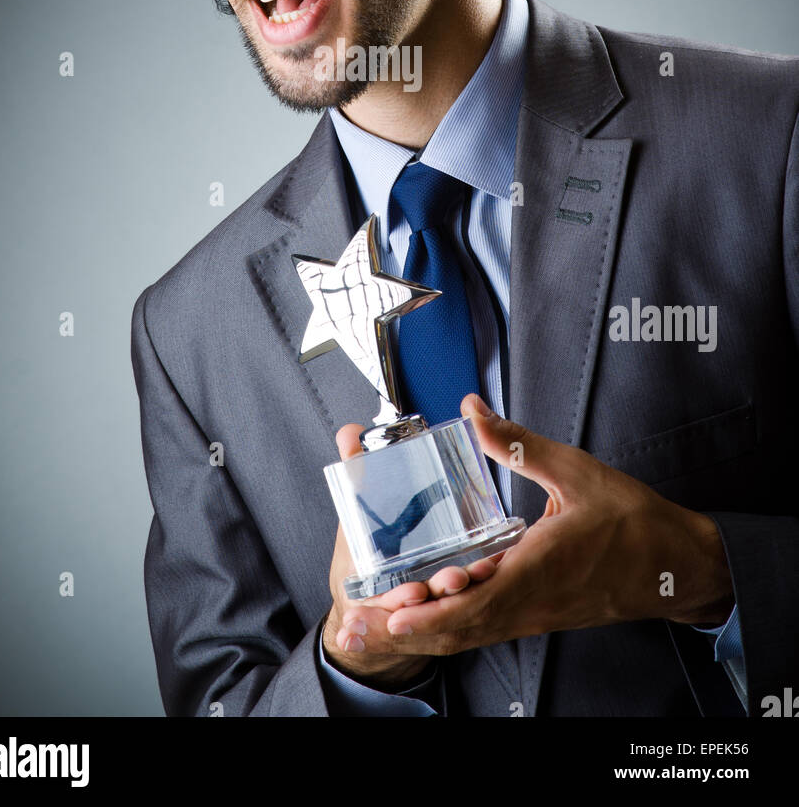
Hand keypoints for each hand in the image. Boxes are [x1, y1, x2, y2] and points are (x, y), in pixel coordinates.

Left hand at [338, 396, 734, 660]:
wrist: (678, 566)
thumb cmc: (634, 522)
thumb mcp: (575, 470)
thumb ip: (519, 443)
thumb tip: (473, 412)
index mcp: (539, 568)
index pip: (476, 602)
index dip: (432, 612)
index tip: (395, 614)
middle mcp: (533, 600)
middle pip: (463, 627)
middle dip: (413, 627)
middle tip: (365, 624)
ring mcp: (537, 613)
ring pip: (474, 632)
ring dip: (430, 629)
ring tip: (387, 621)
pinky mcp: (542, 613)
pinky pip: (491, 625)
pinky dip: (457, 624)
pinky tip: (435, 611)